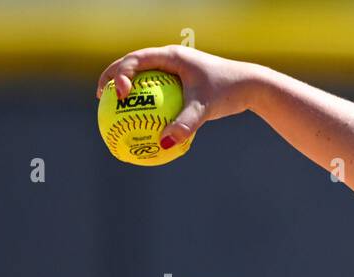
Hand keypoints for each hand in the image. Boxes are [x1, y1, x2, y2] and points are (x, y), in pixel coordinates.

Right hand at [95, 46, 265, 149]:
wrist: (252, 85)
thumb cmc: (229, 91)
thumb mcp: (206, 108)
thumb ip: (185, 125)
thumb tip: (164, 144)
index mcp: (171, 56)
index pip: (135, 60)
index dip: (120, 74)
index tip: (121, 94)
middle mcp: (170, 59)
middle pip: (132, 64)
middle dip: (113, 78)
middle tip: (101, 96)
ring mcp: (176, 69)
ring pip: (144, 76)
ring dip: (128, 88)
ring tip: (114, 106)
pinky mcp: (182, 81)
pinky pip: (158, 89)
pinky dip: (148, 100)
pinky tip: (143, 120)